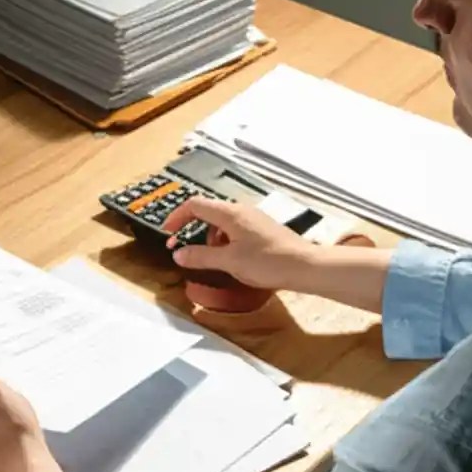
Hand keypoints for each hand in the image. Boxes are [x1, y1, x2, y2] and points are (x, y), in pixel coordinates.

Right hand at [163, 197, 319, 290]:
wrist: (304, 266)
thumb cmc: (267, 262)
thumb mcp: (229, 261)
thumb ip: (201, 256)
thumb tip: (178, 254)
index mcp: (229, 213)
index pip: (195, 205)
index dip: (177, 217)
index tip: (167, 234)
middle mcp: (240, 210)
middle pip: (207, 211)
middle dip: (191, 229)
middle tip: (182, 249)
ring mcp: (253, 218)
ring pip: (221, 222)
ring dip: (208, 237)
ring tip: (210, 258)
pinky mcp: (262, 228)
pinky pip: (234, 229)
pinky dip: (224, 241)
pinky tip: (230, 258)